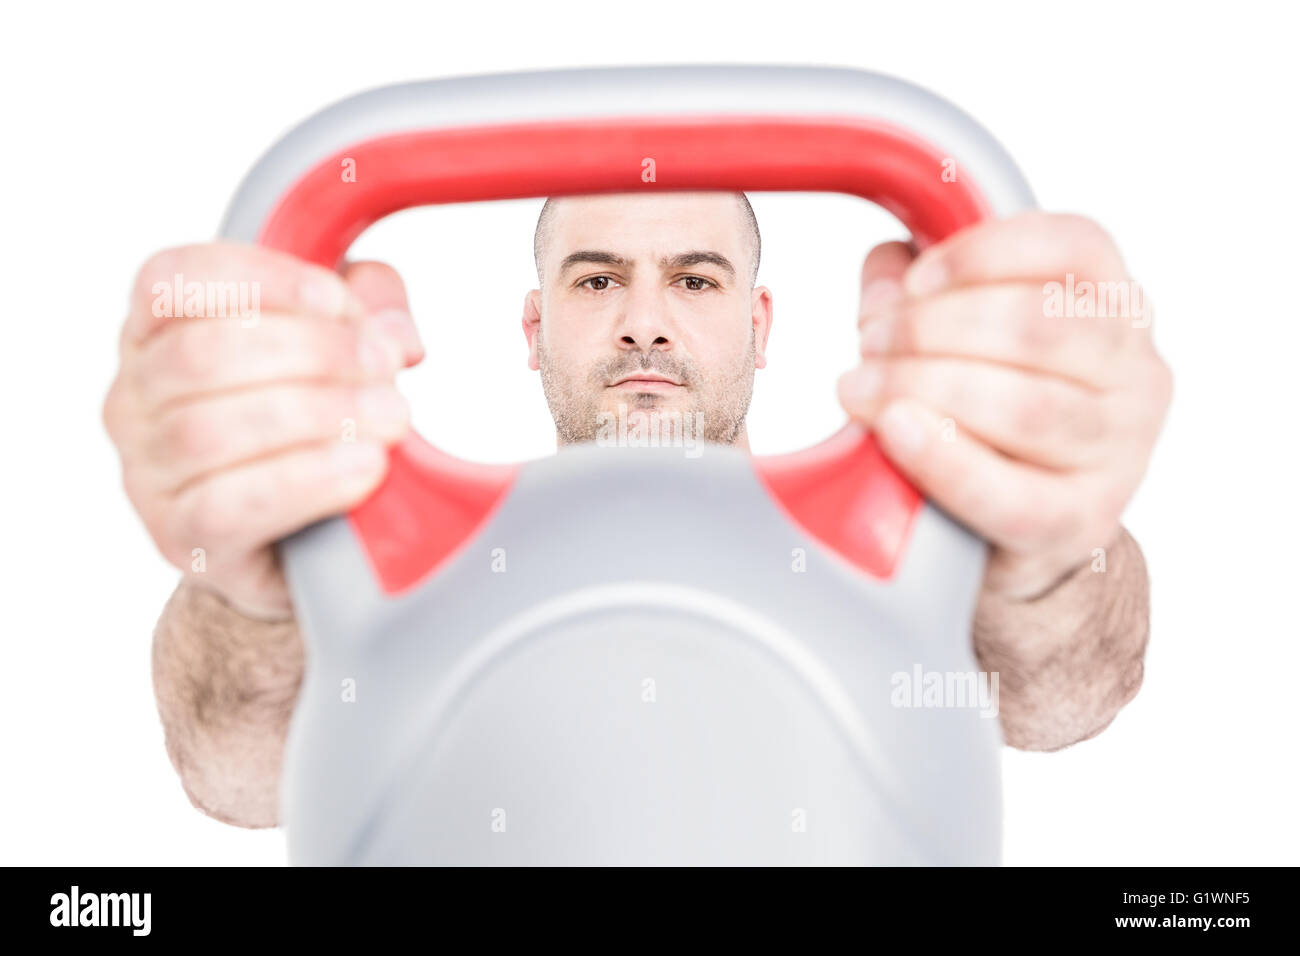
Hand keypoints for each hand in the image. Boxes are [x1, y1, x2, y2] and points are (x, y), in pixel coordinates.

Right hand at [103, 242, 423, 619]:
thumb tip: (395, 330)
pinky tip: (365, 467)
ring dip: (317, 415)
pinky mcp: (183, 540)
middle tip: (385, 365)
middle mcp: (133, 402)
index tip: (338, 302)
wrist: (297, 546)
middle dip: (310, 351)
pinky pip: (230, 506)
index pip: (173, 283)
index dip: (258, 280)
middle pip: (201, 354)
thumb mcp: (338, 357)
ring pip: (210, 431)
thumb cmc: (307, 434)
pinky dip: (309, 480)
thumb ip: (368, 316)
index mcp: (157, 336)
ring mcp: (148, 476)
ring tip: (390, 418)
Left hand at [838, 212, 1172, 599]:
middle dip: (930, 328)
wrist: (1013, 530)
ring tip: (860, 390)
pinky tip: (895, 431)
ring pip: (1024, 406)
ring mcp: (1120, 451)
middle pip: (1036, 326)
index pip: (1073, 247)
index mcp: (1114, 304)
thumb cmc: (987, 416)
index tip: (913, 281)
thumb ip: (920, 292)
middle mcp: (1136, 372)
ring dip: (922, 388)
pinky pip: (1011, 493)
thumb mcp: (961, 337)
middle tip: (868, 343)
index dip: (983, 254)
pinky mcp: (1083, 520)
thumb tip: (885, 273)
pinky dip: (944, 459)